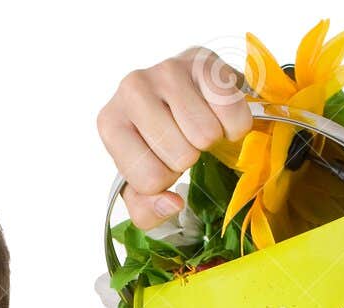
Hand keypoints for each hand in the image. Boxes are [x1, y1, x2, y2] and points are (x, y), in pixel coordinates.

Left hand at [96, 45, 252, 229]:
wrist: (183, 101)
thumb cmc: (158, 147)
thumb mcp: (143, 189)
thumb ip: (148, 210)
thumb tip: (173, 203)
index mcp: (110, 123)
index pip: (150, 179)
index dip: (164, 182)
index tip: (161, 164)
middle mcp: (131, 88)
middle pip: (181, 156)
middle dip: (187, 159)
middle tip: (182, 143)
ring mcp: (167, 68)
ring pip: (206, 135)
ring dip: (210, 140)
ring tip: (197, 127)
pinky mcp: (204, 60)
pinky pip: (232, 111)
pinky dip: (233, 124)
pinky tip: (217, 114)